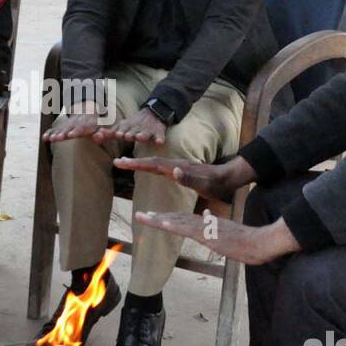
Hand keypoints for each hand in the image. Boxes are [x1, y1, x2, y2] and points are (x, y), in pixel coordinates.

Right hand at [41, 102, 100, 142]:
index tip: (70, 135)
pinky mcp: (63, 126)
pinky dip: (50, 133)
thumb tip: (99, 136)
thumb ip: (101, 134)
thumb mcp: (100, 128)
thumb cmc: (94, 124)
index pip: (81, 127)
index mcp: (86, 123)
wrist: (85, 109)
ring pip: (61, 128)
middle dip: (63, 133)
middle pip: (69, 128)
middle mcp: (76, 123)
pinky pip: (55, 129)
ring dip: (55, 133)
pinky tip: (44, 138)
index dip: (76, 131)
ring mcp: (68, 124)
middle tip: (57, 138)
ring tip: (50, 139)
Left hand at [95, 107, 164, 145]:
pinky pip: (160, 136)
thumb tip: (95, 135)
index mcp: (128, 127)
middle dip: (130, 134)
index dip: (119, 132)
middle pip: (133, 132)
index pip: (122, 129)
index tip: (117, 134)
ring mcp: (148, 130)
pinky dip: (160, 138)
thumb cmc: (133, 125)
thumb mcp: (122, 127)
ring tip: (141, 137)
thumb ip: (109, 133)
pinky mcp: (158, 132)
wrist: (152, 114)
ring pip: (145, 133)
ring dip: (143, 135)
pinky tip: (160, 142)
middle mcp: (137, 128)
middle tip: (127, 136)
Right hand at [114, 154, 254, 202]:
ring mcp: (178, 167)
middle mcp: (176, 165)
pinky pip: (161, 166)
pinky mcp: (181, 170)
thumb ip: (189, 178)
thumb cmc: (216, 184)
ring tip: (125, 162)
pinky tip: (147, 167)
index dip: (137, 163)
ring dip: (139, 162)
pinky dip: (149, 166)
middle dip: (133, 161)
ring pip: (155, 162)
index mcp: (178, 168)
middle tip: (117, 161)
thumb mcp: (204, 184)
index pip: (154, 164)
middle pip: (151, 161)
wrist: (228, 177)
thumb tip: (173, 171)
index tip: (122, 162)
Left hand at [134, 211, 298, 265]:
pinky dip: (173, 225)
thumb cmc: (247, 241)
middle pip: (177, 219)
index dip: (169, 218)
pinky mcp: (208, 235)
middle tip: (140, 215)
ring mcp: (205, 229)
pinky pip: (187, 229)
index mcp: (207, 224)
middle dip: (158, 217)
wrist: (260, 242)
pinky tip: (161, 223)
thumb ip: (215, 224)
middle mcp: (204, 224)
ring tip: (143, 217)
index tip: (155, 216)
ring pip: (178, 221)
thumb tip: (207, 216)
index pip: (184, 220)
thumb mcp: (228, 233)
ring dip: (158, 219)